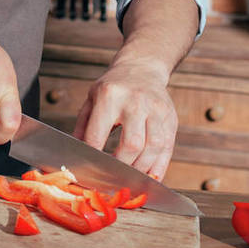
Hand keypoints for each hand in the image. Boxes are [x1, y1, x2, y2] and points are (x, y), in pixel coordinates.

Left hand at [72, 60, 177, 180]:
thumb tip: (77, 155)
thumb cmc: (113, 87)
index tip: (90, 170)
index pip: (99, 134)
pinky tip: (149, 176)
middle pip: (132, 144)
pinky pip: (168, 148)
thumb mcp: (92, 99)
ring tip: (129, 179)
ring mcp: (157, 109)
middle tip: (112, 178)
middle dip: (121, 167)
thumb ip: (83, 127)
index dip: (94, 157)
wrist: (142, 67)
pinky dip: (159, 167)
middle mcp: (136, 102)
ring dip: (141, 170)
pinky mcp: (171, 118)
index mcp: (110, 95)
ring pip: (153, 148)